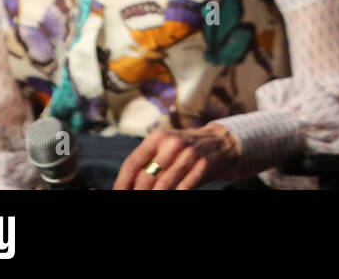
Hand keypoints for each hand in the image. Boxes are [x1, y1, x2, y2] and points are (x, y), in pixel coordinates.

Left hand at [113, 125, 241, 189]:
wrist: (221, 142)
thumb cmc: (185, 150)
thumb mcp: (165, 148)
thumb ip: (147, 162)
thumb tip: (125, 186)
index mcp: (158, 137)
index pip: (132, 162)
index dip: (122, 183)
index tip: (117, 194)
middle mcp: (172, 143)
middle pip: (146, 176)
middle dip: (137, 193)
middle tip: (132, 201)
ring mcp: (189, 154)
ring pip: (163, 184)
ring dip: (154, 196)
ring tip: (149, 202)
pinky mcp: (203, 165)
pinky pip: (184, 187)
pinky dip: (175, 195)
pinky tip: (171, 197)